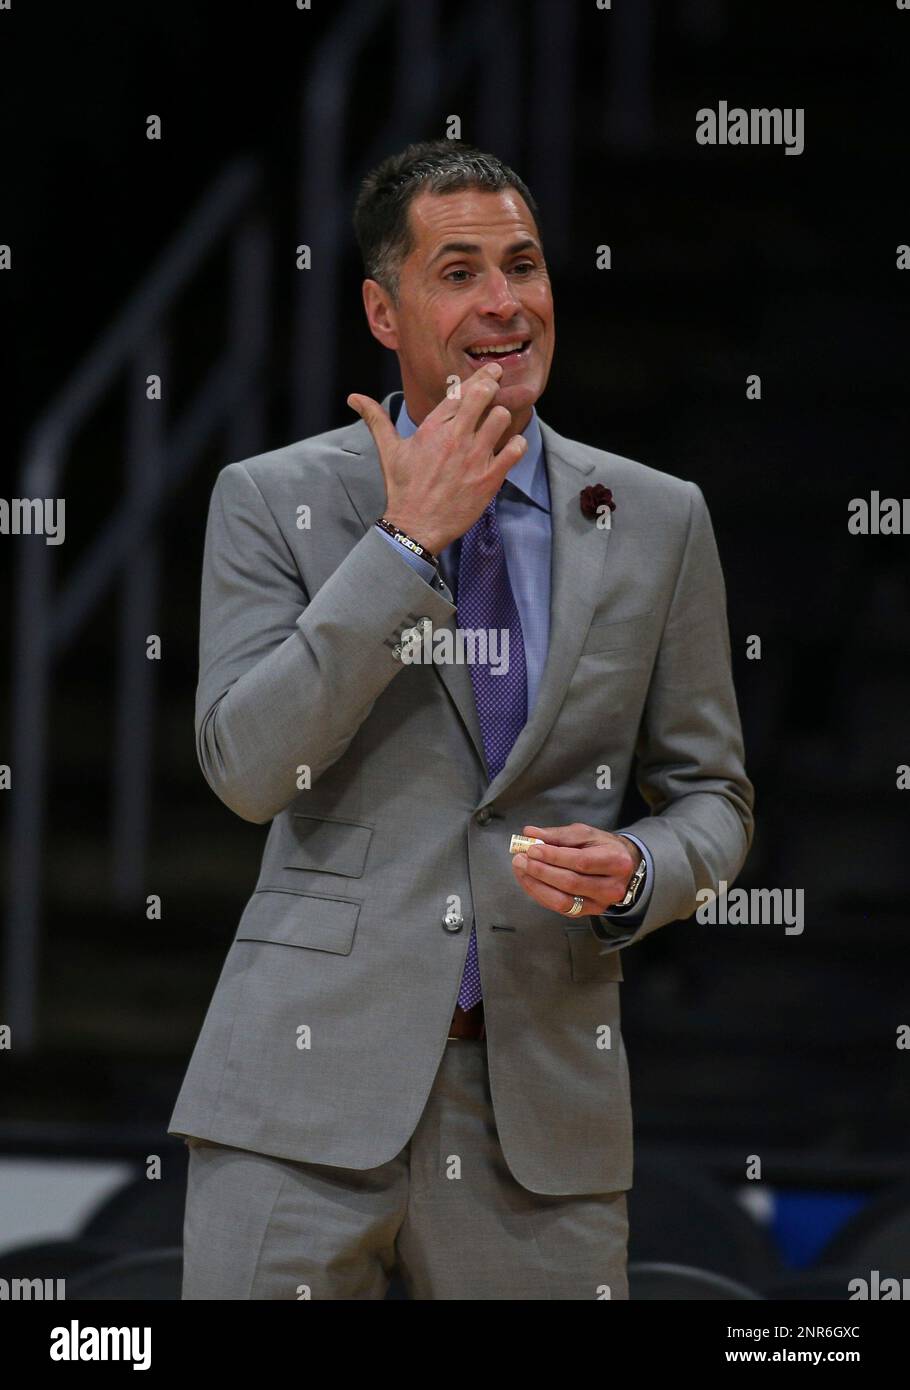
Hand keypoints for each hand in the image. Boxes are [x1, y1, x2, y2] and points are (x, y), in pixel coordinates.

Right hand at [347, 362, 527, 552]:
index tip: (490, 373)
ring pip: (502, 417)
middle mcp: (455, 437)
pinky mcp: (490, 477)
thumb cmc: (402, 488)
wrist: (416, 526)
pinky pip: (516, 449)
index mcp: (432, 427)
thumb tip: (354, 398)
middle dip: (493, 385)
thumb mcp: (389, 451)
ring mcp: (474, 457)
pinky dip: (517, 445)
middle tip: (498, 385)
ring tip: (497, 425)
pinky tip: (509, 449)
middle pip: (484, 394)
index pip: (460, 390)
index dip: (479, 377)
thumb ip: (376, 420)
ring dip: (502, 418)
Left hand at [510, 822, 642, 916]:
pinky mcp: (588, 913)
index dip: (553, 857)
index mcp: (616, 862)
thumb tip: (530, 833)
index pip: (581, 861)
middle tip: (521, 859)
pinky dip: (540, 894)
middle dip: (541, 871)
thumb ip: (558, 834)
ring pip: (563, 901)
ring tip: (521, 869)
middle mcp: (612, 887)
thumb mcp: (585, 834)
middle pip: (571, 883)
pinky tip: (529, 881)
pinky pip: (560, 908)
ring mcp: (600, 904)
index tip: (532, 849)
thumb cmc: (603, 847)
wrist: (622, 867)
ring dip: (537, 885)